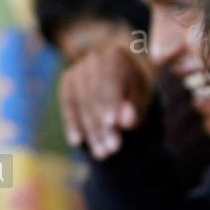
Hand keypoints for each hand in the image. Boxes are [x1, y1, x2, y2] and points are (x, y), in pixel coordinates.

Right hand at [59, 41, 152, 158]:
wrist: (124, 89)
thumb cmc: (136, 96)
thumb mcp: (141, 104)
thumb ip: (134, 110)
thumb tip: (124, 120)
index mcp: (117, 55)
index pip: (110, 80)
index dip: (110, 103)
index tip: (112, 125)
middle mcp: (95, 57)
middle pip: (95, 95)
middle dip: (103, 124)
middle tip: (112, 149)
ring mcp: (78, 69)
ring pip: (82, 103)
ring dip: (92, 131)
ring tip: (103, 154)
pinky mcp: (67, 82)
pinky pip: (68, 105)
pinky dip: (73, 124)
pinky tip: (78, 143)